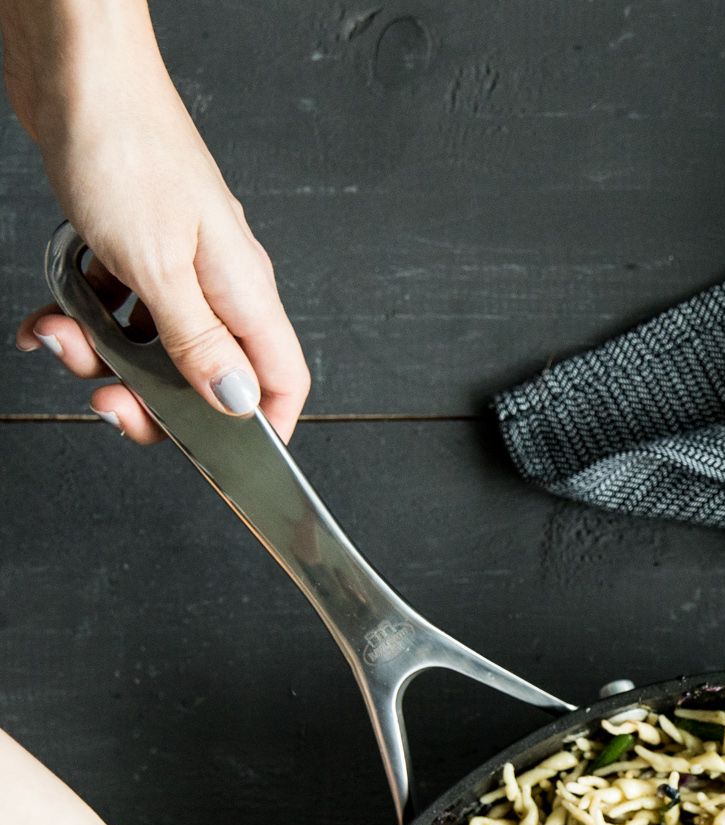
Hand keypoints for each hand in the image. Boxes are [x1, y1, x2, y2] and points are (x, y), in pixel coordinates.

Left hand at [1, 0, 309, 442]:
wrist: (77, 71)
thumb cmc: (125, 148)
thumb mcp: (159, 266)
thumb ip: (199, 343)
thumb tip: (237, 403)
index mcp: (244, 290)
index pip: (280, 381)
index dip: (257, 429)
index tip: (216, 459)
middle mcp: (219, 282)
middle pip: (207, 375)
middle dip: (152, 399)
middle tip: (106, 402)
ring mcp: (176, 263)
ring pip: (152, 344)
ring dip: (101, 357)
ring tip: (59, 338)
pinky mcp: (133, 244)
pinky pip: (117, 308)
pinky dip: (81, 320)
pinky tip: (49, 316)